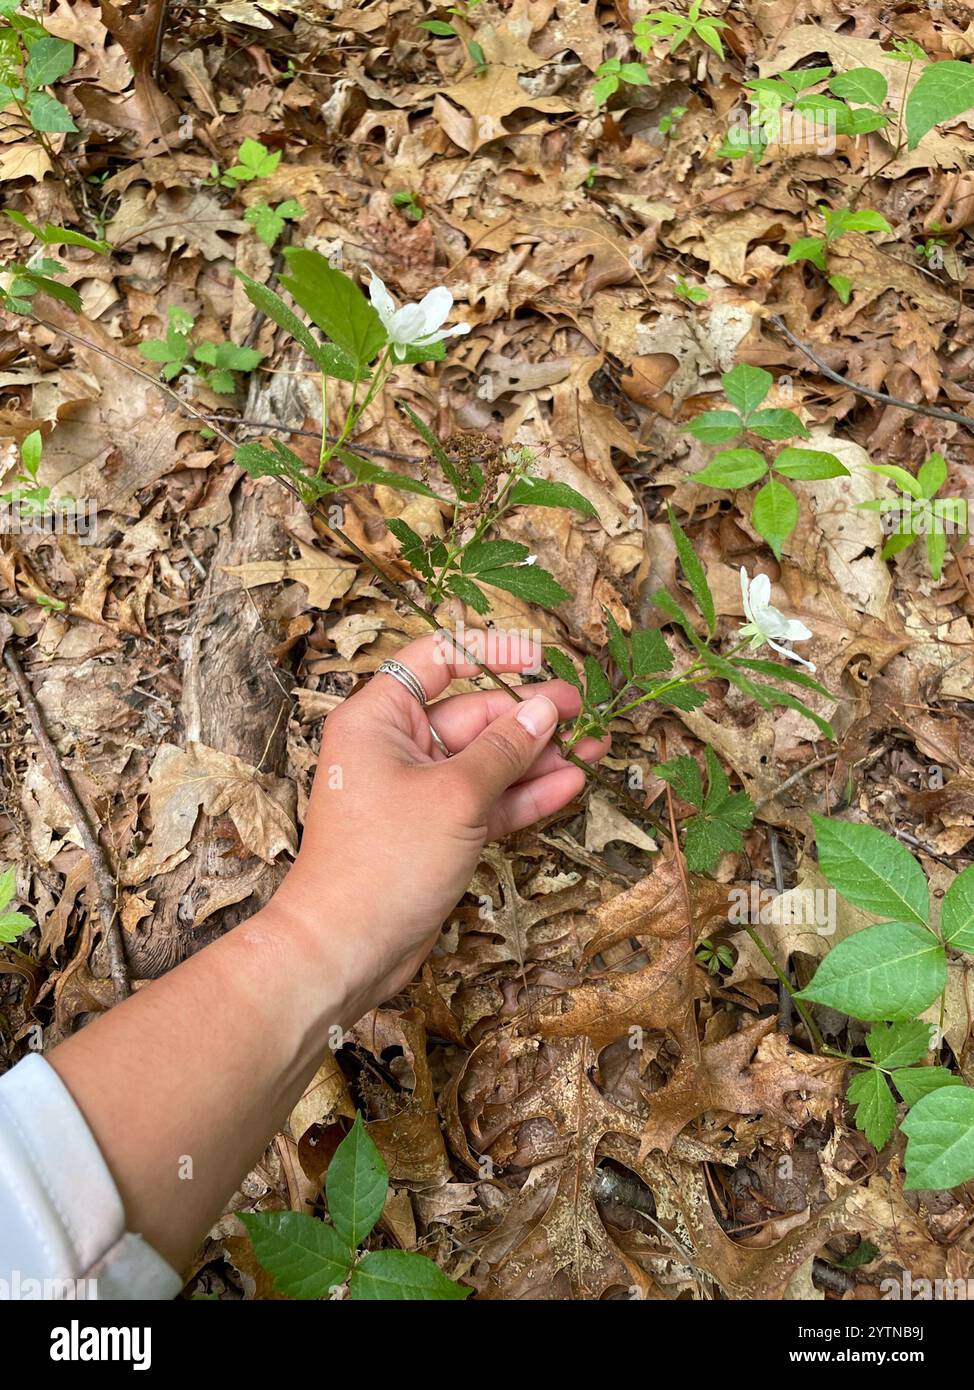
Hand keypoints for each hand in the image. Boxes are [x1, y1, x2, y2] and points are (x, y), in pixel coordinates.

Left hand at [271, 629, 608, 1017]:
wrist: (346, 948)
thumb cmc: (381, 862)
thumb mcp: (455, 795)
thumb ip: (505, 750)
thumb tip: (544, 711)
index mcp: (379, 717)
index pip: (437, 659)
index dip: (490, 652)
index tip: (538, 657)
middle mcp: (396, 747)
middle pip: (473, 713)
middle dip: (529, 715)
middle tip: (584, 713)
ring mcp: (418, 791)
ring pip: (487, 760)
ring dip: (538, 756)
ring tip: (593, 749)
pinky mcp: (436, 831)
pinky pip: (487, 800)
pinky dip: (523, 795)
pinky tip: (568, 784)